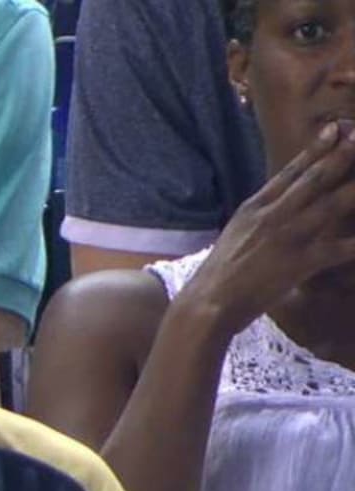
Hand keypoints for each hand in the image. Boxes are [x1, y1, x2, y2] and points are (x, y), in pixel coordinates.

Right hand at [185, 121, 354, 335]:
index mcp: (256, 206)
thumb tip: (281, 204)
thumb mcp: (237, 232)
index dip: (316, 148)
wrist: (209, 301)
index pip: (291, 171)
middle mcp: (274, 215)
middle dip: (342, 155)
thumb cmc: (221, 271)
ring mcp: (289, 237)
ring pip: (332, 205)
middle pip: (315, 179)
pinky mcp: (301, 262)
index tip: (336, 128)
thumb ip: (261, 215)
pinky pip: (341, 248)